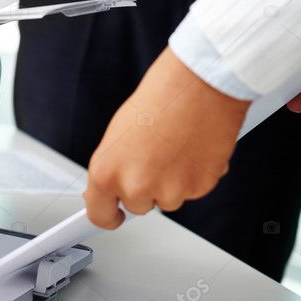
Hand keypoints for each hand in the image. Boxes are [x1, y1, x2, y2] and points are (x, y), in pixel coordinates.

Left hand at [84, 47, 250, 228]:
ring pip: (169, 198)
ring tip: (176, 145)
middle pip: (138, 205)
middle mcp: (136, 186)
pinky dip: (195, 174)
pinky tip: (193, 146)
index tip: (113, 215)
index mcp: (106, 172)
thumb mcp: (121, 132)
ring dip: (173, 181)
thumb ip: (117, 164)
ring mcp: (170, 191)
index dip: (108, 214)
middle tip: (155, 154)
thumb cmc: (161, 97)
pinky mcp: (200, 188)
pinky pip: (193, 189)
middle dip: (146, 187)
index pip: (100, 214)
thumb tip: (117, 182)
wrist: (198, 84)